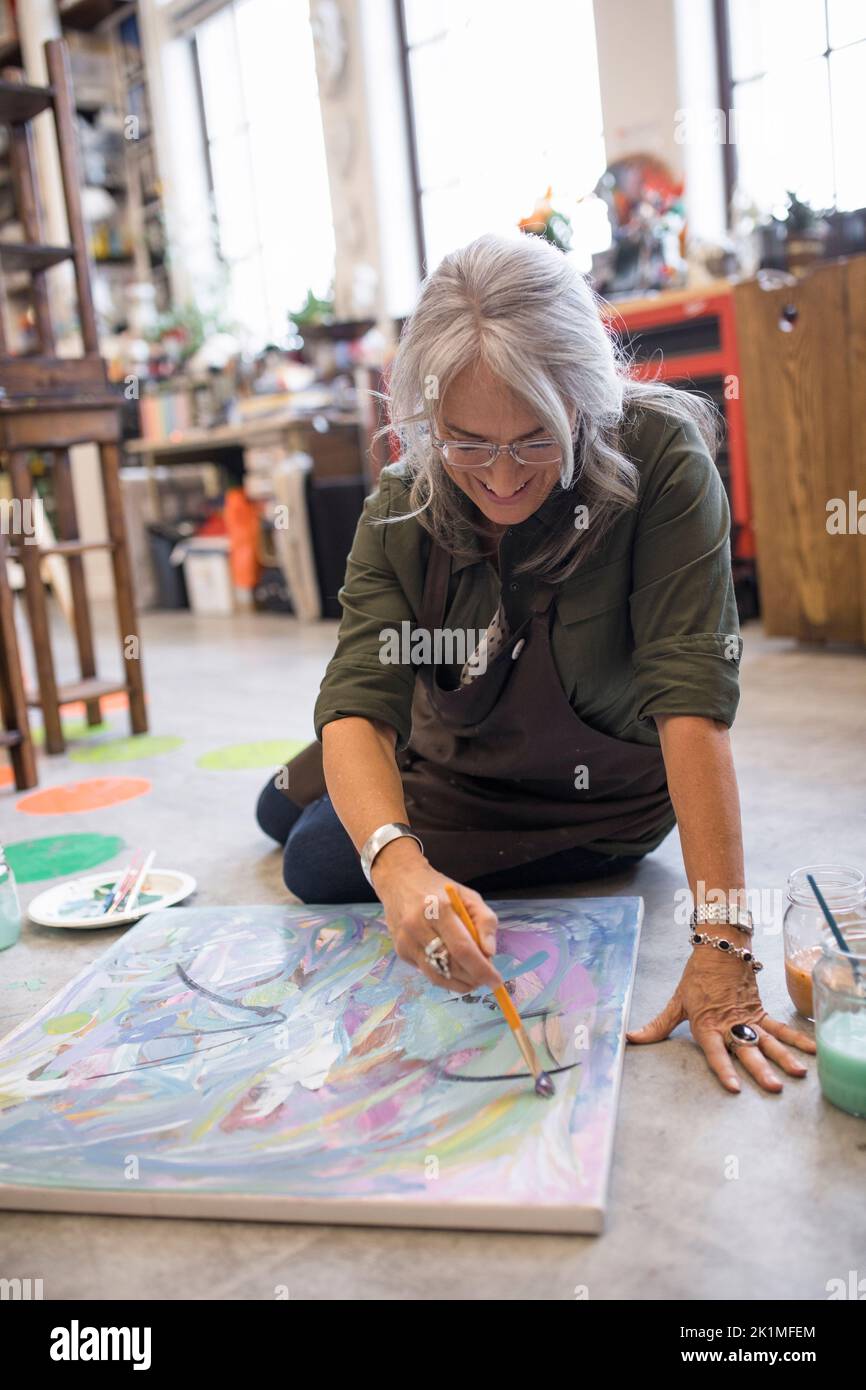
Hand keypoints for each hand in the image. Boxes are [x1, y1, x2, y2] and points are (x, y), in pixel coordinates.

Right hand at [371, 838, 501, 993]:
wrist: (399, 881)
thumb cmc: (439, 889)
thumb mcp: (469, 896)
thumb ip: (485, 921)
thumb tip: (489, 953)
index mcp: (437, 909)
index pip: (462, 948)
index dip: (481, 968)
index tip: (496, 980)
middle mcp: (417, 927)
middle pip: (450, 965)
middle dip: (473, 977)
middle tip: (486, 977)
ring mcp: (406, 942)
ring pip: (437, 976)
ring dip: (460, 983)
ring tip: (473, 978)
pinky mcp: (400, 952)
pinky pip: (428, 972)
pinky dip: (445, 975)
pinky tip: (454, 966)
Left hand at [627, 942, 815, 1092]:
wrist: (720, 946)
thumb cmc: (697, 977)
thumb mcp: (676, 1002)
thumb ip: (657, 1026)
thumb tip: (630, 1039)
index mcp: (707, 1025)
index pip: (715, 1052)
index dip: (723, 1070)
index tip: (734, 1089)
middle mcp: (730, 1024)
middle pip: (747, 1049)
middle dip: (761, 1070)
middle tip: (774, 1088)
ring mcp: (748, 1017)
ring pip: (768, 1040)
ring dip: (784, 1057)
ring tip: (797, 1074)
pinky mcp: (761, 1011)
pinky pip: (781, 1028)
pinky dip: (797, 1039)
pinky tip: (812, 1051)